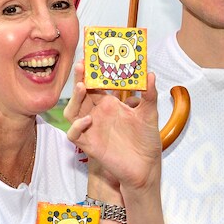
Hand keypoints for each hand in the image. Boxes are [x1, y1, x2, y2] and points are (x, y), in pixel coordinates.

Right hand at [65, 65, 160, 191]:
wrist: (146, 167)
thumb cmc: (146, 141)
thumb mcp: (150, 114)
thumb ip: (149, 95)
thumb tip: (150, 74)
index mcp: (109, 104)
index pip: (96, 84)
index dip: (92, 72)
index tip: (92, 56)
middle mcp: (97, 114)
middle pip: (81, 94)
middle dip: (79, 78)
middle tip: (82, 64)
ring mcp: (91, 129)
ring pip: (73, 111)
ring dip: (74, 99)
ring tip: (82, 86)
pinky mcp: (89, 145)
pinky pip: (74, 134)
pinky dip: (77, 126)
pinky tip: (88, 119)